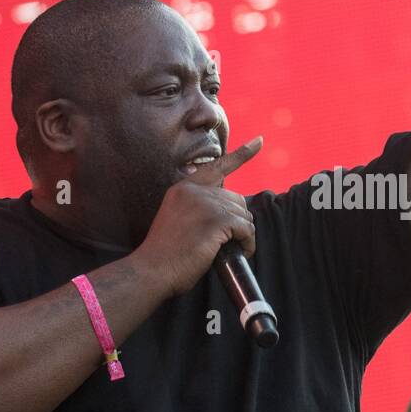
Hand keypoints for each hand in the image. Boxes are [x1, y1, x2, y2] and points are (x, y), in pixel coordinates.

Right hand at [134, 135, 262, 296]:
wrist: (152, 270)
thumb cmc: (166, 253)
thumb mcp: (178, 219)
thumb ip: (197, 207)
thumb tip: (230, 210)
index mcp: (183, 188)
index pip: (216, 166)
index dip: (241, 154)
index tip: (259, 141)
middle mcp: (194, 191)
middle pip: (236, 199)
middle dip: (239, 221)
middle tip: (231, 241)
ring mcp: (205, 204)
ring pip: (244, 215)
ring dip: (244, 235)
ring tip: (231, 249)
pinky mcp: (216, 221)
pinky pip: (246, 229)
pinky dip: (248, 243)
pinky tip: (240, 252)